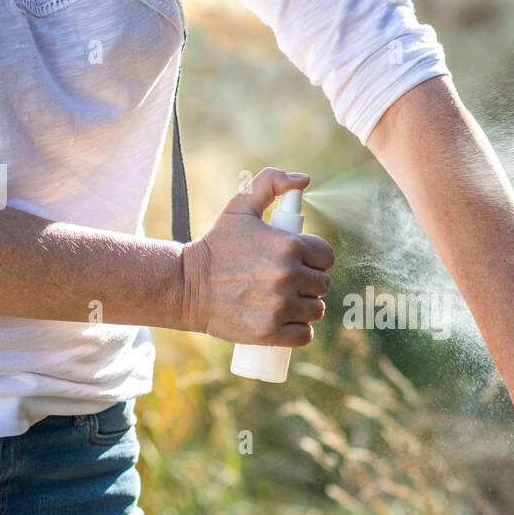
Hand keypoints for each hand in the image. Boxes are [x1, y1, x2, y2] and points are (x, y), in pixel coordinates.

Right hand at [179, 168, 333, 344]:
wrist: (187, 285)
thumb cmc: (216, 245)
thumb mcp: (239, 206)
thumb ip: (270, 183)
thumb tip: (303, 179)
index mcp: (289, 245)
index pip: (326, 256)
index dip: (315, 259)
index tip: (300, 262)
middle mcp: (288, 276)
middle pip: (322, 284)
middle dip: (309, 283)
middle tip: (287, 282)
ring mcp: (280, 306)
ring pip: (316, 310)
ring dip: (306, 308)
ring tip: (285, 301)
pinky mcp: (270, 332)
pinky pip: (304, 335)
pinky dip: (298, 331)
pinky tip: (286, 322)